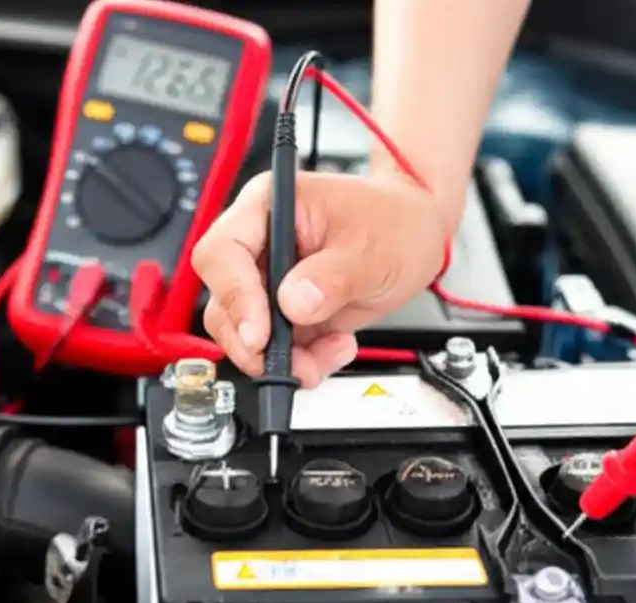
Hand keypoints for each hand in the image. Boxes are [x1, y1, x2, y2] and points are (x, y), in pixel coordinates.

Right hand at [192, 171, 447, 387]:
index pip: (222, 253)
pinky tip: (332, 348)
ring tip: (325, 354)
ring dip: (280, 357)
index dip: (235, 296)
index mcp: (266, 208)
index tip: (260, 333)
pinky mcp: (283, 312)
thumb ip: (332, 276)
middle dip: (254, 341)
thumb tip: (294, 303)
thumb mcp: (371, 247)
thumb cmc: (392, 220)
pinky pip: (273, 348)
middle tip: (289, 360)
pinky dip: (301, 361)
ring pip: (243, 333)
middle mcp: (258, 244)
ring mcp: (268, 281)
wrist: (414, 233)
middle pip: (222, 301)